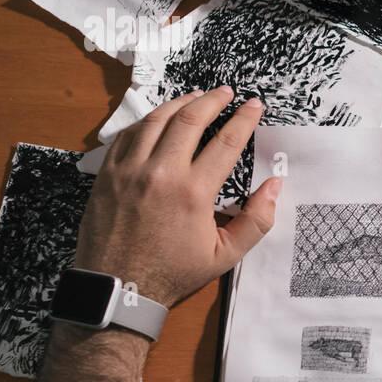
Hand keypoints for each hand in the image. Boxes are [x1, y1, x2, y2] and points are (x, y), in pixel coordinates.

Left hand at [72, 86, 281, 307]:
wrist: (118, 289)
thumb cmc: (174, 273)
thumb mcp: (225, 256)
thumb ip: (256, 221)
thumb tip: (274, 187)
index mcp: (193, 193)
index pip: (225, 142)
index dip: (244, 119)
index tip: (254, 105)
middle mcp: (160, 174)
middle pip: (189, 120)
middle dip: (212, 100)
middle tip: (225, 92)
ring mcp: (129, 171)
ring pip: (156, 120)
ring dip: (179, 103)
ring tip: (194, 97)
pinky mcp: (107, 174)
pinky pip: (128, 135)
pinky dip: (147, 121)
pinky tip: (159, 118)